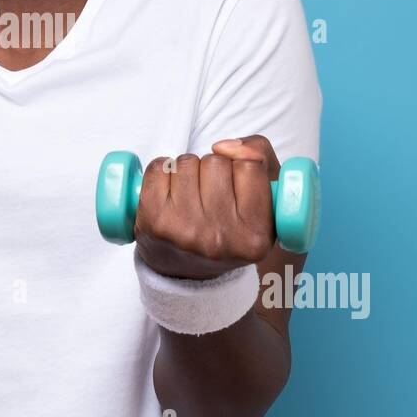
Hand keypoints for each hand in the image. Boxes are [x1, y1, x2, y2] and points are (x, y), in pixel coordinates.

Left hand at [133, 135, 280, 280]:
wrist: (185, 270)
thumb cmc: (227, 226)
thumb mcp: (263, 199)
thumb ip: (260, 156)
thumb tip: (224, 146)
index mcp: (255, 235)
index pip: (251, 164)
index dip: (241, 164)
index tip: (236, 181)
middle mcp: (221, 237)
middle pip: (216, 162)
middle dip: (212, 169)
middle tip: (210, 195)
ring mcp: (185, 231)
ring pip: (187, 162)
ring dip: (188, 170)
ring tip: (190, 195)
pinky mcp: (154, 222)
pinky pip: (158, 168)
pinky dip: (162, 172)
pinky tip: (168, 193)